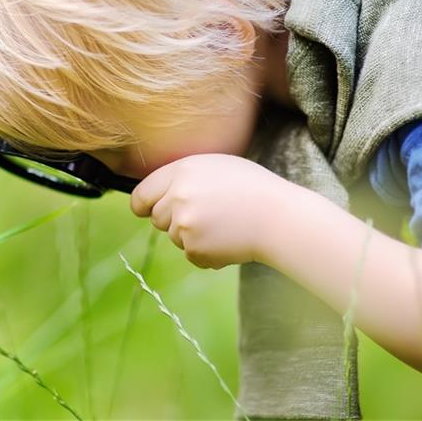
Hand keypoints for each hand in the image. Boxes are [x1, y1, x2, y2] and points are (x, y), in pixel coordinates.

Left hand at [129, 153, 297, 268]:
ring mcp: (184, 225)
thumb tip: (159, 193)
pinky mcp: (194, 250)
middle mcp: (177, 197)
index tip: (145, 209)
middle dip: (174, 220)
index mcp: (181, 171)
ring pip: (175, 238)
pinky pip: (191, 254)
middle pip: (157, 218)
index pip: (142, 194)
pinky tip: (228, 239)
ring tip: (223, 225)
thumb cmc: (252, 188)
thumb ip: (183, 177)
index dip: (143, 204)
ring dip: (192, 236)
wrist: (279, 218)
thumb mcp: (215, 166)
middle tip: (205, 215)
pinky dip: (206, 252)